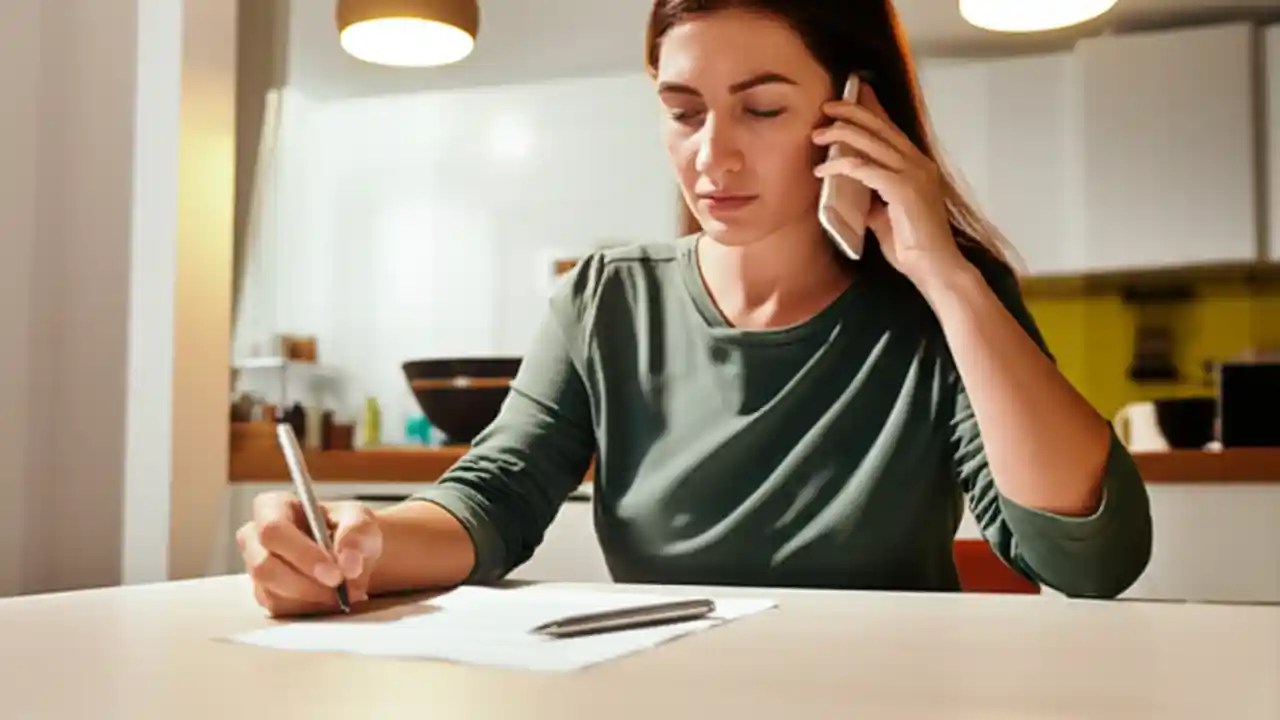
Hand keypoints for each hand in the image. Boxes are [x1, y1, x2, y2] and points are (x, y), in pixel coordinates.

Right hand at [236, 491, 382, 617]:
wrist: (351, 555)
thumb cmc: (349, 529)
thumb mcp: (361, 520)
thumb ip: (356, 535)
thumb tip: (348, 564)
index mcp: (272, 507)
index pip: (272, 529)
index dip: (302, 553)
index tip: (335, 572)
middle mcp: (255, 537)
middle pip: (264, 566)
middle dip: (306, 583)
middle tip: (340, 588)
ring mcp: (256, 568)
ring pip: (272, 592)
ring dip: (312, 598)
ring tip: (344, 592)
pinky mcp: (265, 594)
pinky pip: (281, 609)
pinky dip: (311, 608)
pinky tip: (331, 598)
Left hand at [811, 82, 968, 287]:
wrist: (933, 266)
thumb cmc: (911, 244)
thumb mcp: (886, 214)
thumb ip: (872, 197)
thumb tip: (851, 190)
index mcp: (917, 166)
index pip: (891, 128)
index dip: (871, 108)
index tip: (852, 93)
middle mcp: (918, 163)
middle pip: (880, 126)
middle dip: (851, 112)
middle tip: (827, 107)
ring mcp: (913, 174)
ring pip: (871, 142)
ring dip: (840, 134)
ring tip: (817, 134)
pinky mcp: (902, 189)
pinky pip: (864, 169)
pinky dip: (840, 166)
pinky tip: (821, 170)